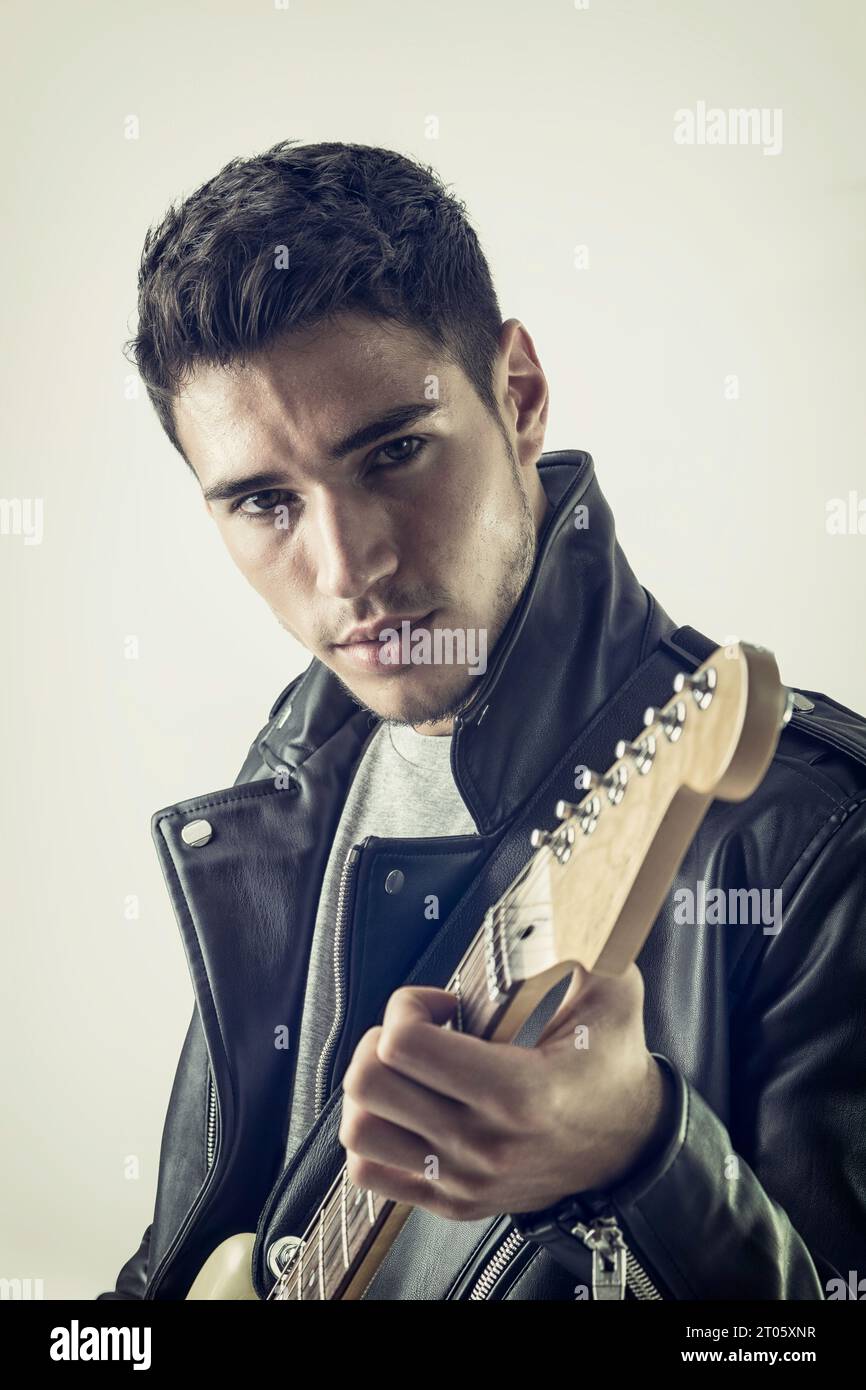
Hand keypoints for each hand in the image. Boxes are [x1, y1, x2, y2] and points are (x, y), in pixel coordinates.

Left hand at [338, 962, 674, 1221]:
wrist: (629, 1142)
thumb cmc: (612, 1062)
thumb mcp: (611, 990)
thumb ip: (582, 941)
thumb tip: (552, 900)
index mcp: (518, 1092)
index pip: (405, 1046)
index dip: (409, 1006)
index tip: (441, 1003)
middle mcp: (483, 1144)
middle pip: (369, 1084)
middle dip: (382, 1039)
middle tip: (417, 1031)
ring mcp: (463, 1179)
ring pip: (359, 1131)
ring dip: (372, 1088)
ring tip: (408, 1070)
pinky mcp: (452, 1201)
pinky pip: (370, 1173)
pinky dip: (376, 1133)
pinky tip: (409, 1108)